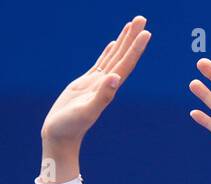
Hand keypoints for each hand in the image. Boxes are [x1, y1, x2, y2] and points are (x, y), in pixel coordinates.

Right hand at [40, 15, 150, 179]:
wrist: (61, 135)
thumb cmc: (71, 126)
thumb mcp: (86, 111)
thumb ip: (101, 96)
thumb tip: (115, 78)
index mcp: (109, 88)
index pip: (126, 64)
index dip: (136, 48)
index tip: (146, 32)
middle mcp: (108, 83)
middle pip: (123, 56)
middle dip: (132, 37)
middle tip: (142, 18)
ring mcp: (99, 82)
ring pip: (114, 57)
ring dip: (124, 41)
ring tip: (132, 24)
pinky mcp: (88, 83)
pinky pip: (102, 63)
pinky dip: (109, 52)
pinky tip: (114, 44)